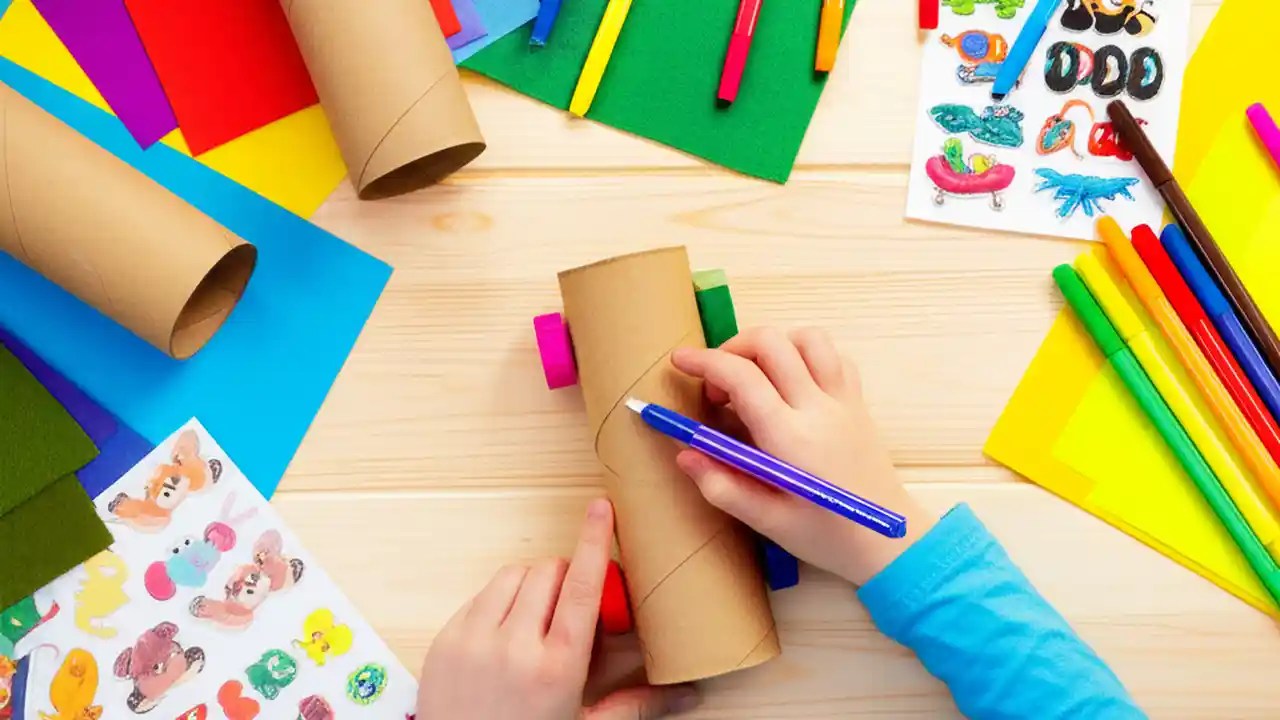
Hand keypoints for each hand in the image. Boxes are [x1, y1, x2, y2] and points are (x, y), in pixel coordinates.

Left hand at [417, 498, 699, 719]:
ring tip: (539, 618)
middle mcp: (514, 646)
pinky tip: (508, 633)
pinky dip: (500, 602)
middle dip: (566, 578)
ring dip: (533, 584)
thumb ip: (637, 705)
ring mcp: (475, 640)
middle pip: (549, 572)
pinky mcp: (447, 640)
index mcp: (557, 666)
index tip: (602, 508)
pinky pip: (481, 595)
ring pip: (514, 575)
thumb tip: (689, 694)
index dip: (595, 539)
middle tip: (573, 606)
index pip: (582, 584)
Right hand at [671, 328, 936, 585]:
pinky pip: (834, 355)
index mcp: (791, 439)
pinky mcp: (858, 401)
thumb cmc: (826, 536)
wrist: (889, 542)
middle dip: (732, 348)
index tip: (680, 361)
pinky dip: (805, 353)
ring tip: (754, 376)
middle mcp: (818, 409)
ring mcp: (843, 400)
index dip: (705, 362)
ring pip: (807, 338)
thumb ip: (723, 487)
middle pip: (772, 343)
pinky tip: (790, 381)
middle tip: (716, 384)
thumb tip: (685, 453)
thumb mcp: (768, 522)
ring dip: (772, 344)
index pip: (742, 377)